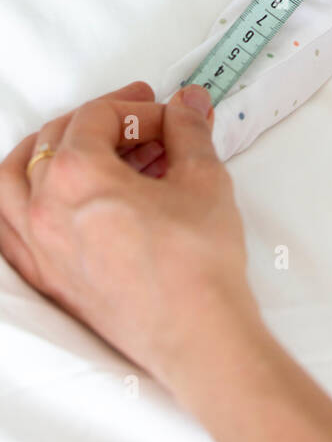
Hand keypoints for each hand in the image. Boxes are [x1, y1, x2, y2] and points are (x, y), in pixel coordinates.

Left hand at [0, 80, 258, 392]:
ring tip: (77, 145)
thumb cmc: (197, 265)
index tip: (169, 120)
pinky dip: (17, 202)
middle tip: (143, 125)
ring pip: (13, 178)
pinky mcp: (46, 278)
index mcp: (79, 175)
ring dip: (45, 150)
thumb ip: (187, 131)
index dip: (140, 109)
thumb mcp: (203, 178)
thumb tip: (184, 107)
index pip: (100, 117)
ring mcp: (39, 246)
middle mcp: (45, 208)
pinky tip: (42, 198)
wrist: (197, 334)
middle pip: (57, 138)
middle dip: (103, 123)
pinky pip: (6, 229)